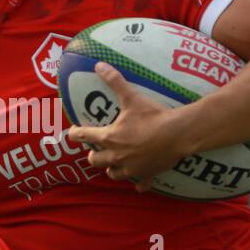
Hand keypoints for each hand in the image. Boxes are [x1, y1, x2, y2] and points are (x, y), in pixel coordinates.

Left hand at [66, 62, 189, 192]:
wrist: (177, 134)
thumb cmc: (153, 116)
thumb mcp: (132, 97)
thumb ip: (115, 81)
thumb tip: (99, 65)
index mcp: (110, 138)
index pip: (85, 136)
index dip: (75, 134)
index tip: (72, 133)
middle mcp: (117, 156)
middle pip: (96, 160)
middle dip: (93, 155)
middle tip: (95, 150)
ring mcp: (132, 168)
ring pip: (113, 174)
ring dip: (111, 169)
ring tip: (113, 164)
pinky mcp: (147, 174)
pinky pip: (140, 184)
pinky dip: (139, 184)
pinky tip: (139, 185)